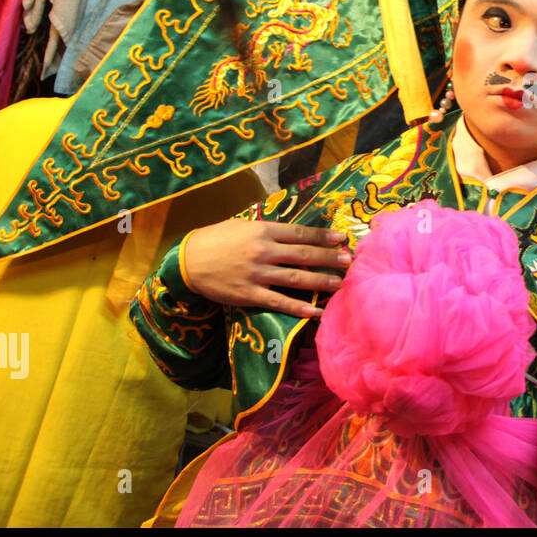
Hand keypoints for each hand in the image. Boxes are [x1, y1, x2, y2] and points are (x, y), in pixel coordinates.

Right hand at [183, 219, 351, 318]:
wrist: (187, 261)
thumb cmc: (216, 239)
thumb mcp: (242, 226)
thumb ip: (268, 230)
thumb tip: (295, 233)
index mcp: (263, 231)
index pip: (300, 233)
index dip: (323, 236)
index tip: (342, 238)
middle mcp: (264, 251)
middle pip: (304, 255)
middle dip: (330, 258)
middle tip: (349, 262)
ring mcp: (257, 274)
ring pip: (296, 278)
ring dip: (321, 281)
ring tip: (340, 284)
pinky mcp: (249, 294)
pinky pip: (278, 302)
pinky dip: (298, 307)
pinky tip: (315, 311)